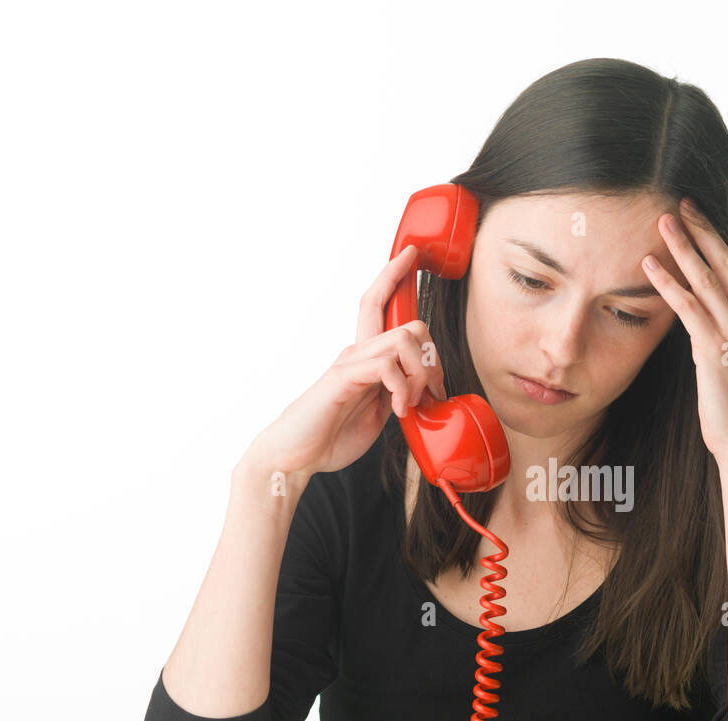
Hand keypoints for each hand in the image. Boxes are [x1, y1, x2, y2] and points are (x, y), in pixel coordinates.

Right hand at [247, 244, 447, 479]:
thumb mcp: (377, 413)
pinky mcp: (341, 379)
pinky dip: (403, 389)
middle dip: (433, 358)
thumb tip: (424, 389)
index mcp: (365, 358)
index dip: (394, 276)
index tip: (411, 255)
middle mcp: (357, 352)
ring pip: (403, 340)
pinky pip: (385, 365)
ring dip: (420, 375)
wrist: (293, 458)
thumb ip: (397, 393)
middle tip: (432, 393)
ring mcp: (349, 363)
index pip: (379, 304)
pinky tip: (399, 410)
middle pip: (409, 323)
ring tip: (410, 404)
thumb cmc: (330, 436)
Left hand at [640, 197, 727, 468]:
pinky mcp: (715, 350)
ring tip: (662, 223)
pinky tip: (650, 266)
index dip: (717, 243)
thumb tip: (716, 311)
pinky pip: (688, 308)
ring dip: (681, 248)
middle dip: (701, 232)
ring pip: (706, 280)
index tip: (699, 219)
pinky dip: (667, 284)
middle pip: (725, 265)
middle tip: (681, 205)